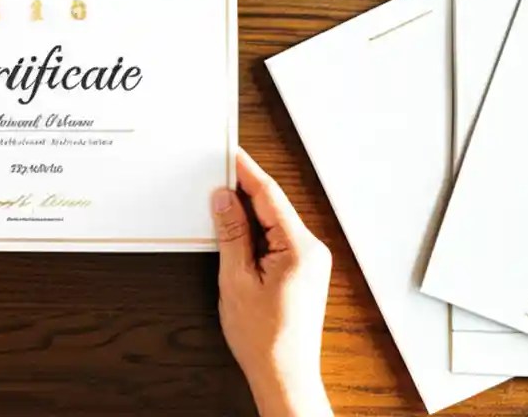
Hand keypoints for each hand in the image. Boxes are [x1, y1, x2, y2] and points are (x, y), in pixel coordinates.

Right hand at [213, 149, 332, 416]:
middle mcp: (312, 249)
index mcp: (300, 248)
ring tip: (219, 204)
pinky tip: (235, 232)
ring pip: (274, 222)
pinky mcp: (303, 271)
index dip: (247, 171)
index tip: (229, 153)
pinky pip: (277, 239)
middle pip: (274, 206)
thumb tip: (223, 199)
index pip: (270, 196)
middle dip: (244, 190)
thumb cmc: (264, 337)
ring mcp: (310, 261)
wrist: (284, 375)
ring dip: (248, 213)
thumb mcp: (237, 279)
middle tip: (214, 174)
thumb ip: (232, 234)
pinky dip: (256, 231)